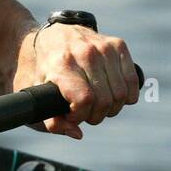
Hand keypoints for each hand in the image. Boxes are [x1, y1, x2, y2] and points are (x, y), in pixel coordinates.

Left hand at [18, 25, 139, 138]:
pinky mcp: (118, 45)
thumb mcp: (38, 93)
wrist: (53, 36)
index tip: (73, 115)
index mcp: (62, 64)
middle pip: (104, 99)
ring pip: (120, 93)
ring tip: (99, 106)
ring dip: (112, 108)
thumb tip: (77, 133)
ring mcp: (103, 47)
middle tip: (87, 114)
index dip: (81, 116)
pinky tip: (114, 96)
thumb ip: (52, 120)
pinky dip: (127, 95)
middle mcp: (85, 53)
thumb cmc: (46, 69)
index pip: (84, 99)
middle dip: (96, 115)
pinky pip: (132, 80)